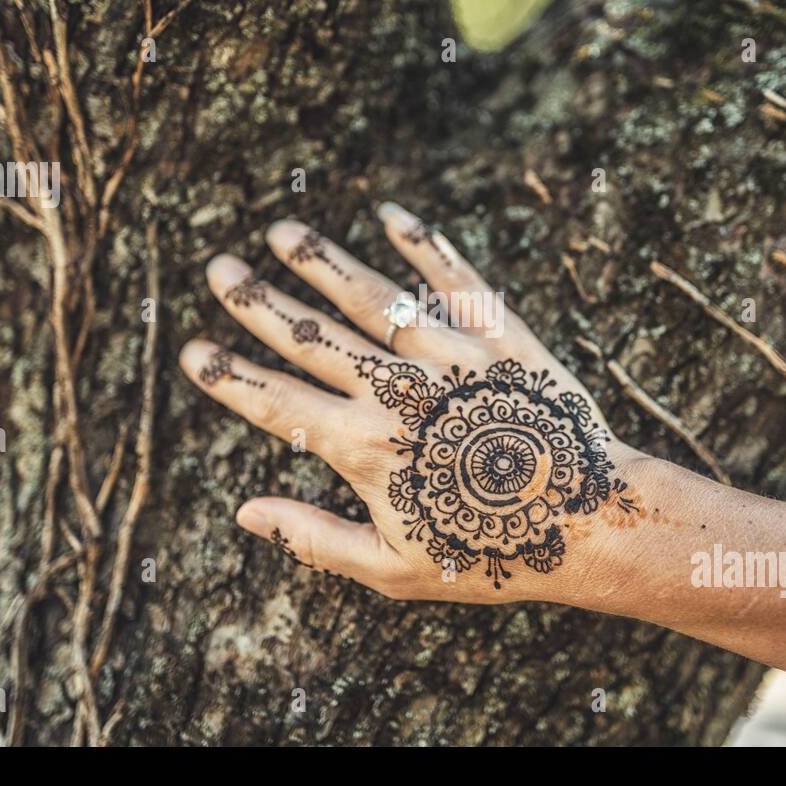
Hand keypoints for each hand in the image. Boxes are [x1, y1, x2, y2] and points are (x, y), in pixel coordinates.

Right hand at [180, 203, 655, 605]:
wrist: (592, 523)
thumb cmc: (490, 554)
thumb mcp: (393, 569)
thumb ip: (314, 537)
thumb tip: (245, 512)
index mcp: (365, 447)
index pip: (277, 403)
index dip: (229, 376)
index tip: (192, 350)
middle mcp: (398, 390)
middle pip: (313, 336)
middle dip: (259, 302)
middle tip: (219, 268)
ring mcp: (450, 356)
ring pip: (373, 297)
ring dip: (323, 262)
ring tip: (282, 232)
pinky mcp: (499, 338)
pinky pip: (456, 280)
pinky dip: (425, 245)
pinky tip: (394, 215)